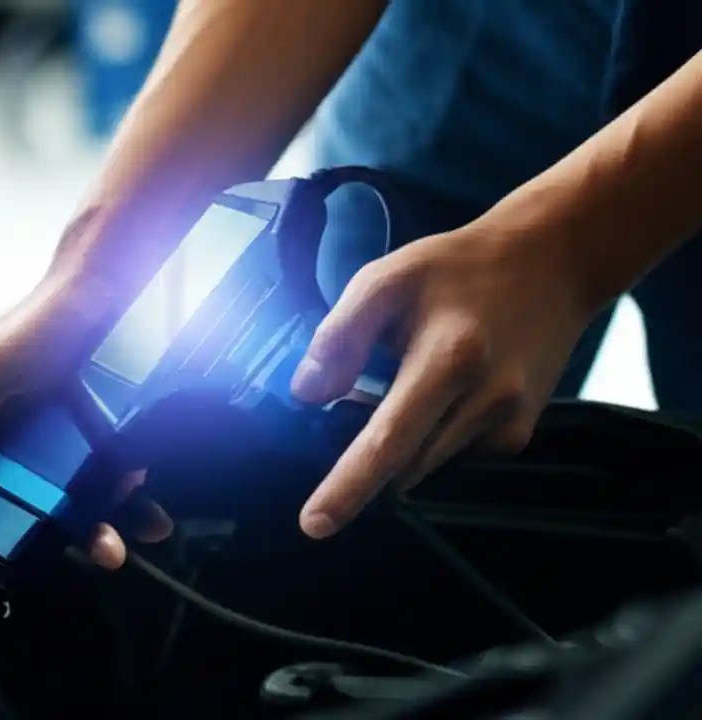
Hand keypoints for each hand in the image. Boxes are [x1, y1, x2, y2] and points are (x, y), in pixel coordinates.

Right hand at [0, 268, 172, 568]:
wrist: (109, 279)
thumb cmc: (42, 317)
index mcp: (5, 428)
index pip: (2, 488)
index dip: (14, 523)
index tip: (30, 548)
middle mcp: (46, 438)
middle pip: (59, 502)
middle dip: (80, 533)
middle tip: (103, 550)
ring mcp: (90, 435)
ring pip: (100, 493)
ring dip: (120, 520)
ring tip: (141, 529)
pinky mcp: (127, 426)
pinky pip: (133, 467)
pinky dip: (144, 492)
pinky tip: (154, 504)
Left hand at [291, 217, 602, 538]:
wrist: (553, 263)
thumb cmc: (460, 268)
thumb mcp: (387, 279)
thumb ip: (341, 336)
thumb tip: (308, 393)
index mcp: (448, 360)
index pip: (388, 441)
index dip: (348, 487)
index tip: (314, 524)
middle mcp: (485, 403)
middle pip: (402, 464)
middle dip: (364, 456)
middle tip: (357, 400)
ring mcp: (507, 426)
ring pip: (423, 463)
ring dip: (398, 440)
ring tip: (410, 374)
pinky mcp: (517, 436)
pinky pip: (449, 454)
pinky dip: (428, 434)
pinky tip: (441, 389)